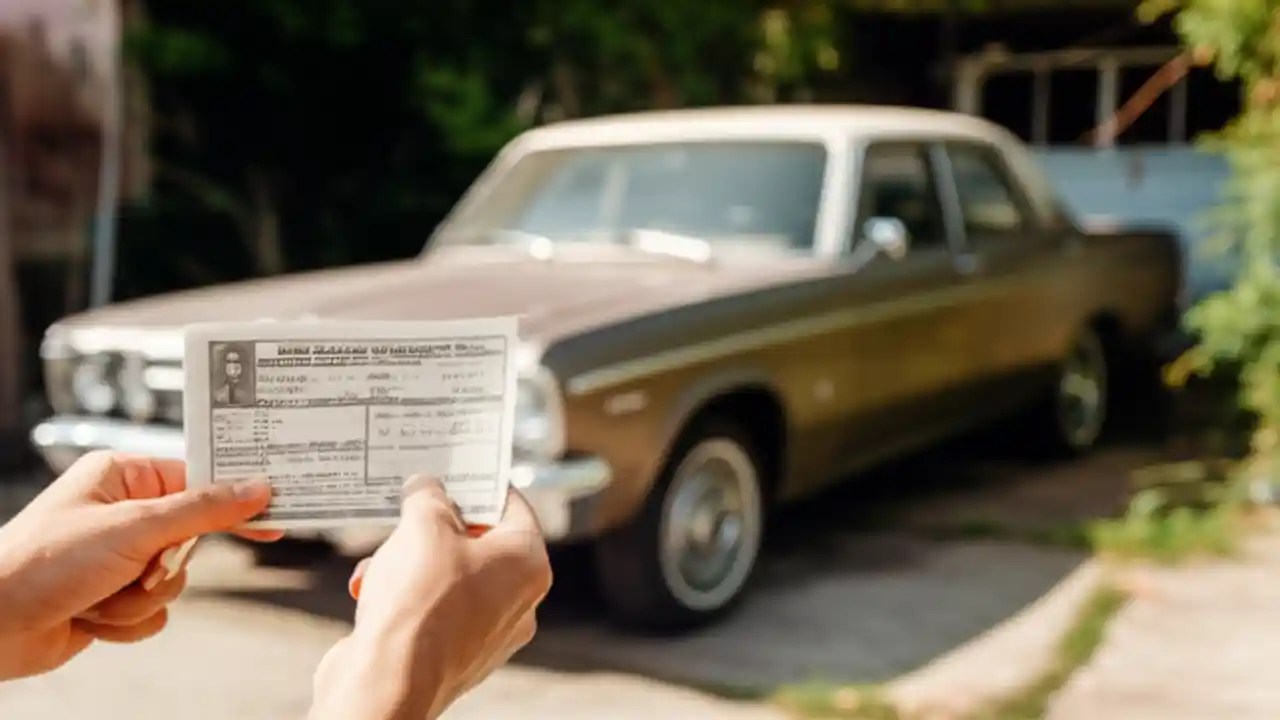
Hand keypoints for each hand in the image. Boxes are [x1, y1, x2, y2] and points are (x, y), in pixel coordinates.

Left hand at [0, 451, 278, 679]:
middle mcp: (123, 512)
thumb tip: (257, 489)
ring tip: (98, 596)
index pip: (199, 478)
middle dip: (165, 566)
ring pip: (175, 580)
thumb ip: (203, 509)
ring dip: (140, 598)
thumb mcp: (133, 527)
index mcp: (123, 476)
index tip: (274, 512)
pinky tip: (90, 617)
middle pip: (191, 537)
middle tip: (139, 570)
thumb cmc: (44, 562)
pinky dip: (128, 621)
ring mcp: (118, 557)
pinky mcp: (113, 595)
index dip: (234, 499)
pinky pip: (155, 610)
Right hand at [310, 477, 551, 719]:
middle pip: (480, 542)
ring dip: (411, 561)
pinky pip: (433, 610)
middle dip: (434, 527)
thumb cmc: (418, 601)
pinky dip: (404, 596)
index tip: (452, 471)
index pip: (514, 506)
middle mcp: (518, 602)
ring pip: (450, 576)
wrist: (387, 681)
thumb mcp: (423, 525)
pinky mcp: (454, 656)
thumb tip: (427, 487)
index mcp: (528, 564)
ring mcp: (488, 633)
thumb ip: (428, 497)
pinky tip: (371, 591)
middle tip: (406, 513)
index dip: (479, 484)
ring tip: (380, 562)